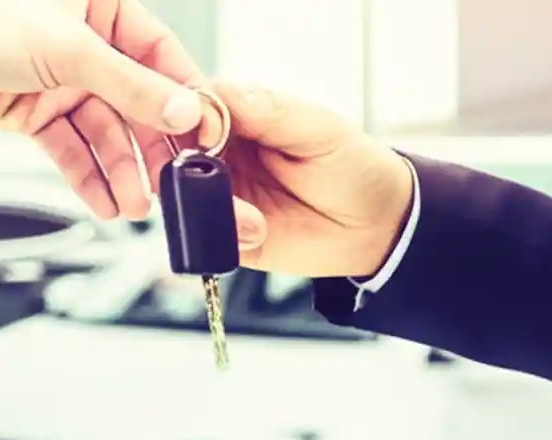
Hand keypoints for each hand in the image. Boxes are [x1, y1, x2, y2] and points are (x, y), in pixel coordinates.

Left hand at [0, 0, 204, 220]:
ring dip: (122, 170)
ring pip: (106, 132)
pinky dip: (88, 176)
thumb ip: (131, 84)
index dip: (187, 96)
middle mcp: (86, 42)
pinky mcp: (37, 113)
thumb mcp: (66, 51)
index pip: (160, 55)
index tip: (210, 134)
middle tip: (174, 183)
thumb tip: (186, 108)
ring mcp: (62, 80)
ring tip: (135, 204)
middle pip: (137, 101)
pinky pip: (73, 149)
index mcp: (102, 6)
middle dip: (152, 146)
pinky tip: (104, 201)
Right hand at [204, 82, 414, 278]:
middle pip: (176, 150)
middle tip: (219, 181)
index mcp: (242, 116)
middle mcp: (224, 152)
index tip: (211, 133)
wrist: (375, 225)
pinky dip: (222, 234)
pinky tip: (255, 232)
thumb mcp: (321, 130)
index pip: (196, 105)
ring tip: (251, 216)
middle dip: (188, 167)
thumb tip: (228, 92)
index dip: (193, 117)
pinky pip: (204, 234)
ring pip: (183, 195)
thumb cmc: (354, 168)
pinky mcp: (228, 232)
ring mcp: (224, 193)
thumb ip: (273, 112)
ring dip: (207, 206)